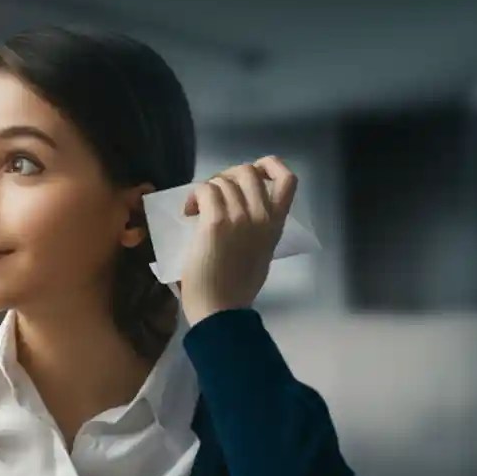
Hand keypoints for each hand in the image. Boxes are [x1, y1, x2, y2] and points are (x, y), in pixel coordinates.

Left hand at [177, 156, 297, 325]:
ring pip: (223, 180)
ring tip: (196, 210)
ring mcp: (240, 217)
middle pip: (248, 171)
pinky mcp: (216, 222)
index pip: (288, 179)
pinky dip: (194, 197)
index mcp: (276, 224)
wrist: (220, 309)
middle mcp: (262, 216)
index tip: (251, 175)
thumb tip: (239, 209)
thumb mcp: (261, 253)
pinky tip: (188, 213)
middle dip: (227, 176)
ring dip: (206, 190)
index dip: (269, 166)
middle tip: (213, 197)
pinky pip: (205, 190)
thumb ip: (258, 229)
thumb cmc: (236, 289)